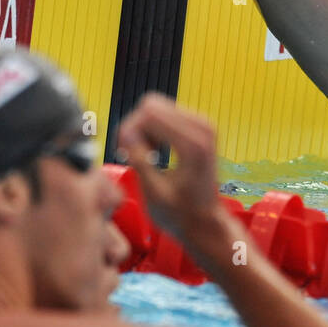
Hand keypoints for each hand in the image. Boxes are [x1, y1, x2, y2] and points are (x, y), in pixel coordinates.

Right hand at [115, 94, 228, 248]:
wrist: (205, 221)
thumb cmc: (181, 214)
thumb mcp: (153, 192)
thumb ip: (139, 159)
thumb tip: (124, 132)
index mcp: (194, 144)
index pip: (149, 112)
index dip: (128, 129)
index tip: (121, 153)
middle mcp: (203, 128)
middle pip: (152, 104)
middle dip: (135, 126)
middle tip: (128, 154)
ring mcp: (204, 125)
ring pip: (157, 107)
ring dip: (143, 129)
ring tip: (142, 157)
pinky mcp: (200, 128)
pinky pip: (167, 114)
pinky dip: (154, 130)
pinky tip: (152, 153)